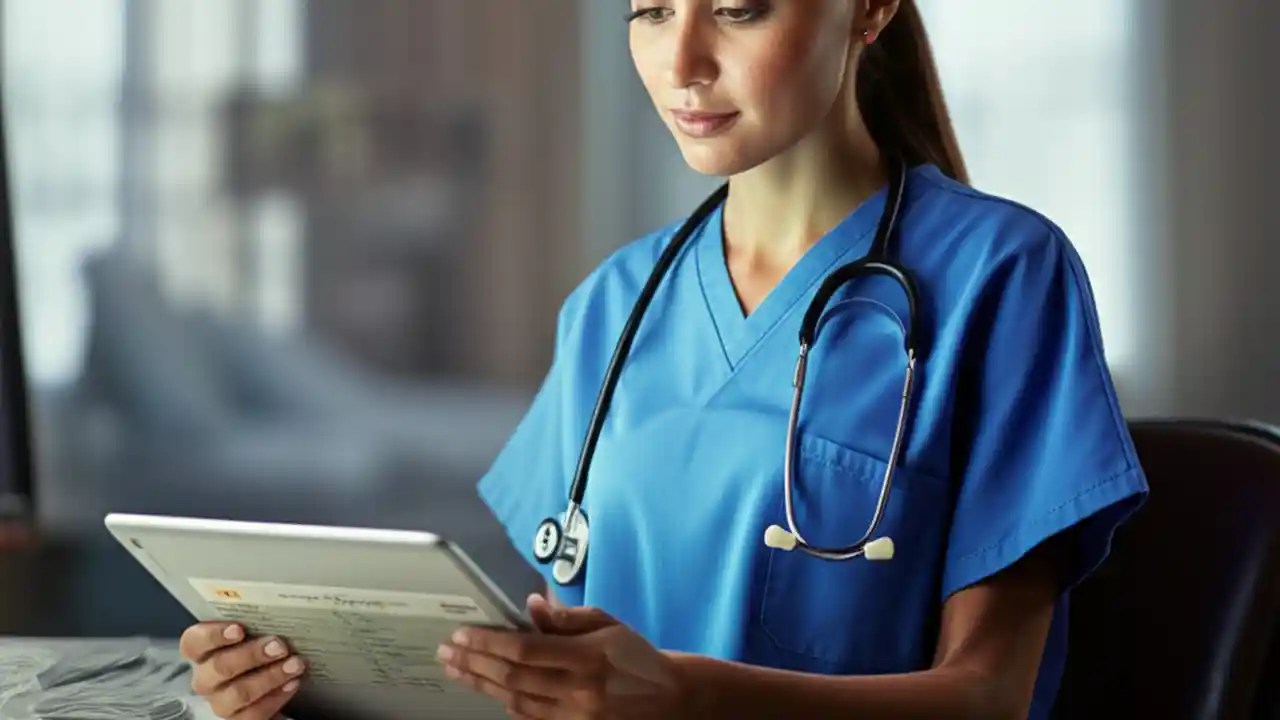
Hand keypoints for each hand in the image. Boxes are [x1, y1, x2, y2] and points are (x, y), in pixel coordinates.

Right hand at [179, 622, 307, 718]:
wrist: (274, 685)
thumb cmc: (262, 651)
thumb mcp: (257, 634)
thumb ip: (256, 624)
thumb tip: (278, 606)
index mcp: (204, 653)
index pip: (193, 642)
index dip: (212, 636)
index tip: (238, 629)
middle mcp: (207, 679)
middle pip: (219, 668)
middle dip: (251, 655)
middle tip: (278, 645)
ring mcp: (221, 702)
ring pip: (237, 694)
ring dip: (269, 677)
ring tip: (294, 664)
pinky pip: (253, 714)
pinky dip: (275, 698)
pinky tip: (292, 684)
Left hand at [437, 595, 689, 719]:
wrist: (671, 699)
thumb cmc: (637, 655)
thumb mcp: (608, 624)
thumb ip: (568, 617)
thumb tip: (530, 606)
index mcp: (586, 657)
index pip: (524, 650)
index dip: (488, 643)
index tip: (461, 634)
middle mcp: (578, 690)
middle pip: (512, 678)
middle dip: (474, 663)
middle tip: (446, 652)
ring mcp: (575, 716)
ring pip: (515, 701)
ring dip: (481, 685)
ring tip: (457, 671)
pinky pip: (531, 718)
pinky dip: (506, 703)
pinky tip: (488, 691)